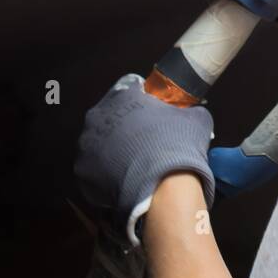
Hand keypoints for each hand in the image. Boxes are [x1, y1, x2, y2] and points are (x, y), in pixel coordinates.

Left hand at [74, 74, 215, 246]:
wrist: (163, 185)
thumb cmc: (178, 145)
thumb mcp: (196, 119)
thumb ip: (187, 110)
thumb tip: (188, 114)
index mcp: (123, 97)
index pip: (131, 92)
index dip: (144, 103)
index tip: (153, 116)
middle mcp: (97, 116)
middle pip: (110, 118)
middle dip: (124, 128)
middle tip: (143, 143)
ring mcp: (86, 145)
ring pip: (99, 144)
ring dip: (113, 151)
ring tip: (133, 165)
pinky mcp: (82, 171)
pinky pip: (95, 170)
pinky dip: (106, 174)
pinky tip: (124, 180)